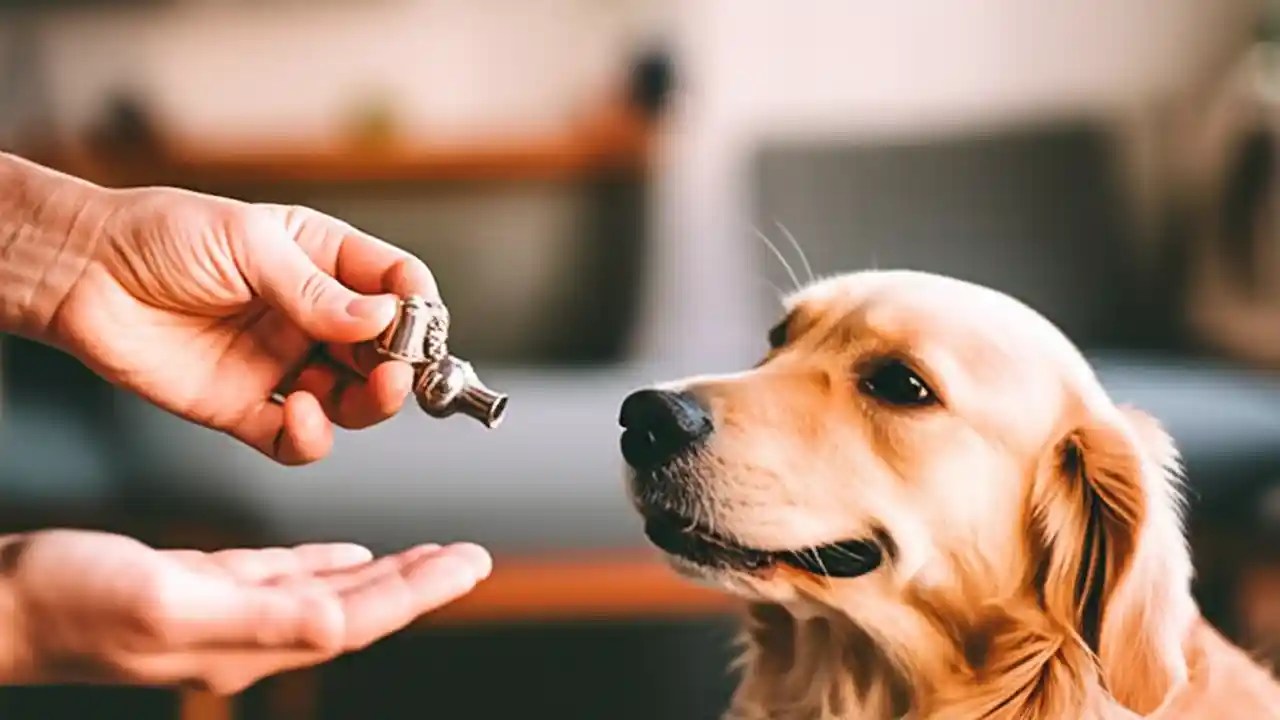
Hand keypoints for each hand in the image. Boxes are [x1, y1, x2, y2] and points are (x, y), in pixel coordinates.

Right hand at [0, 530, 490, 693]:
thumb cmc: (70, 605)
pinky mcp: (206, 588)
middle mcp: (252, 631)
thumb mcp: (168, 602)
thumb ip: (258, 615)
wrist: (6, 607)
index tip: (470, 562)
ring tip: (428, 555)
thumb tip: (338, 623)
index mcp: (253, 638)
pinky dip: (324, 564)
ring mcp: (230, 612)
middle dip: (419, 582)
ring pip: (330, 591)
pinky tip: (347, 555)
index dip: (421, 590)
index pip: (362, 616)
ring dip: (383, 573)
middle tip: (470, 556)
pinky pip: (286, 577)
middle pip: (359, 607)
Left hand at [52, 185, 436, 463]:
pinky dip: (313, 437)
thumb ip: (315, 290)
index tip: (420, 322)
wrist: (82, 273)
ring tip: (374, 390)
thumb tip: (382, 318)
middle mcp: (310, 316)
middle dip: (403, 363)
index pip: (394, 283)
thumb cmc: (158, 235)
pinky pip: (297, 439)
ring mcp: (282, 364)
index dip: (416, 305)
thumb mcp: (248, 243)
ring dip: (372, 402)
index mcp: (321, 260)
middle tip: (404, 370)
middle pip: (383, 351)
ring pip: (352, 400)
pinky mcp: (247, 408)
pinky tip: (303, 413)